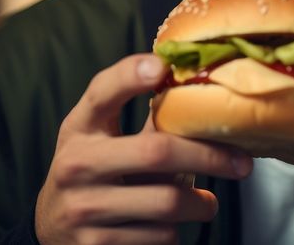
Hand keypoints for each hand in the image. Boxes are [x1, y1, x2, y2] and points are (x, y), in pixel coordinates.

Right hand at [35, 54, 252, 244]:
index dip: (130, 75)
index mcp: (79, 127)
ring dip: (199, 204)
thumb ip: (145, 117)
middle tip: (241, 163)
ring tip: (207, 203)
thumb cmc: (94, 169)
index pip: (101, 92)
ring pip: (166, 203)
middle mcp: (76, 164)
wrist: (52, 228)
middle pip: (157, 152)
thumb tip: (204, 90)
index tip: (162, 67)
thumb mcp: (102, 137)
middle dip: (209, 157)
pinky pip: (157, 237)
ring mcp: (82, 208)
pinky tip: (172, 225)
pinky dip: (175, 232)